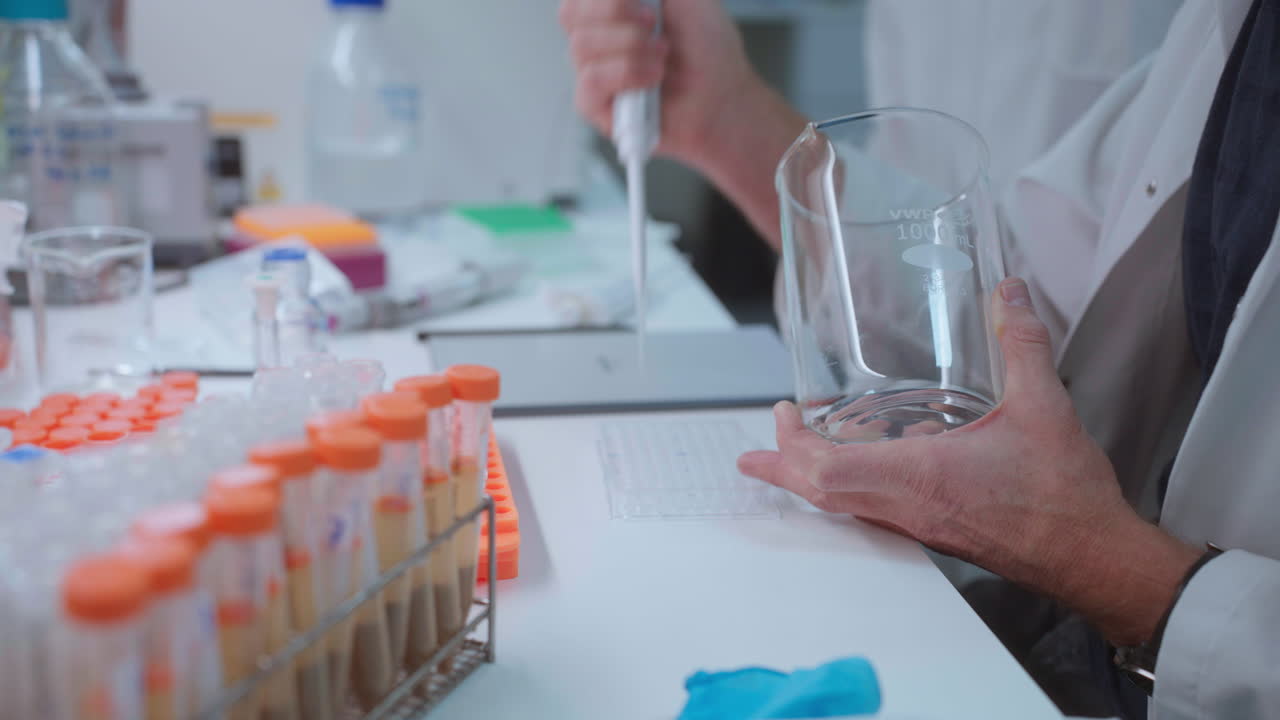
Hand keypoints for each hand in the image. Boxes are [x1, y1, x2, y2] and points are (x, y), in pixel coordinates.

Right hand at [558, 0, 758, 162]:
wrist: (724, 96)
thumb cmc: (707, 50)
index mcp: (610, 11)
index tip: (644, 0)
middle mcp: (596, 40)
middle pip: (570, 14)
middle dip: (615, 10)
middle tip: (654, 22)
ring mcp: (593, 72)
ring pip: (581, 46)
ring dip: (630, 45)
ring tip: (663, 56)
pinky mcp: (596, 107)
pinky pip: (591, 81)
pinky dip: (627, 72)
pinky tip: (654, 77)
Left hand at [739, 278, 1200, 644]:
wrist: (1092, 557)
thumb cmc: (1064, 495)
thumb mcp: (1042, 405)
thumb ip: (1020, 343)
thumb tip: (1010, 293)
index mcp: (920, 478)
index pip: (828, 471)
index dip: (792, 446)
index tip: (781, 415)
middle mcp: (908, 507)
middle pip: (822, 493)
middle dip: (784, 467)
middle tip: (759, 448)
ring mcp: (919, 525)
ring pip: (847, 506)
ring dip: (815, 479)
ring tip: (799, 452)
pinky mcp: (936, 533)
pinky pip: (877, 512)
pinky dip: (856, 487)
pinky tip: (880, 460)